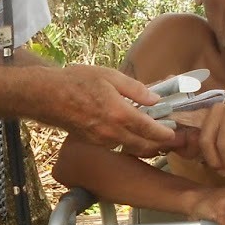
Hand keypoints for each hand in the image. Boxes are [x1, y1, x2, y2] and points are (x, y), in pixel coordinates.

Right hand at [38, 65, 176, 155]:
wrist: (48, 96)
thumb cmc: (77, 82)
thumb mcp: (110, 76)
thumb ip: (136, 89)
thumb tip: (155, 98)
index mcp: (120, 114)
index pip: (150, 129)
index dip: (166, 134)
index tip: (176, 135)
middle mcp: (112, 132)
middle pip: (143, 146)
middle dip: (160, 146)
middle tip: (172, 141)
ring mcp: (102, 140)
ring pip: (130, 148)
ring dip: (145, 146)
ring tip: (156, 139)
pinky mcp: (93, 142)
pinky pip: (117, 145)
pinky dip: (129, 143)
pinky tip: (132, 134)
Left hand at [175, 104, 224, 182]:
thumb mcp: (218, 144)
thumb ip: (202, 147)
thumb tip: (186, 155)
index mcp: (205, 114)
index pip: (194, 135)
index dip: (199, 153)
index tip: (208, 166)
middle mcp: (217, 110)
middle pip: (206, 140)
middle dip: (215, 161)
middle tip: (223, 174)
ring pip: (223, 144)